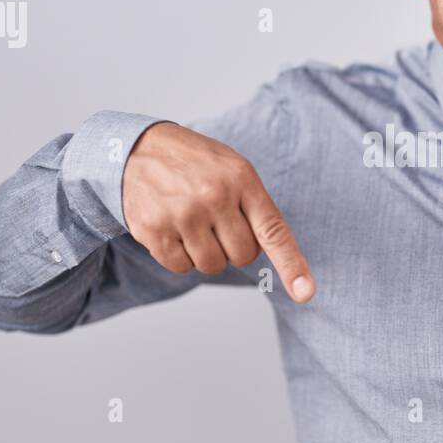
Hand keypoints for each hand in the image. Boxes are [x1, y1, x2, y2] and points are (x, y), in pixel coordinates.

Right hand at [122, 122, 314, 301]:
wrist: (137, 148)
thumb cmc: (196, 164)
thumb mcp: (233, 168)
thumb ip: (255, 206)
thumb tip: (270, 254)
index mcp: (241, 179)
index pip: (273, 231)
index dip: (291, 265)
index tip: (305, 293)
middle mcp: (213, 196)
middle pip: (243, 256)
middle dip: (234, 247)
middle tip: (217, 222)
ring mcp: (183, 214)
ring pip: (213, 266)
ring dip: (207, 254)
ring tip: (193, 222)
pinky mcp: (154, 230)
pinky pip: (182, 267)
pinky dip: (181, 257)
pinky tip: (173, 228)